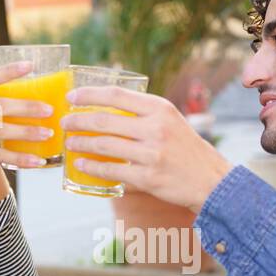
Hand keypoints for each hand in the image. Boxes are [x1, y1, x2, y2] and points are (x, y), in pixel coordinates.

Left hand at [60, 86, 232, 211]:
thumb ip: (144, 112)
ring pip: (105, 145)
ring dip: (81, 143)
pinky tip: (81, 164)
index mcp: (160, 109)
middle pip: (105, 120)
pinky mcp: (148, 178)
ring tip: (69, 142)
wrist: (211, 180)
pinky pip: (112, 170)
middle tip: (65, 122)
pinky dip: (92, 167)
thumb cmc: (186, 149)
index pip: (117, 95)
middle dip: (78, 121)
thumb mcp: (170, 120)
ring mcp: (152, 154)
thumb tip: (106, 106)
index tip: (72, 96)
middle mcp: (156, 128)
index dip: (90, 94)